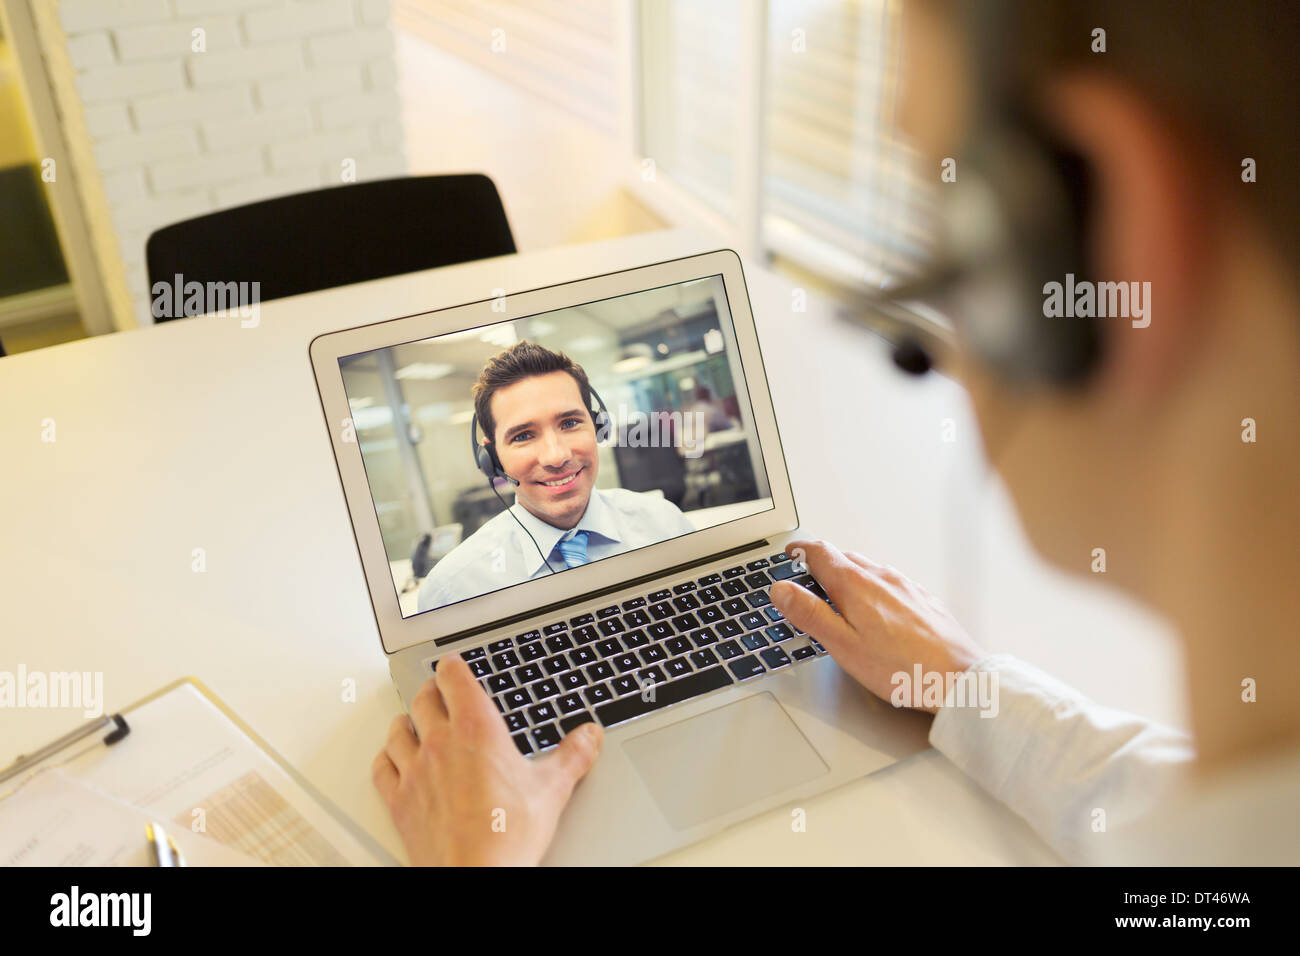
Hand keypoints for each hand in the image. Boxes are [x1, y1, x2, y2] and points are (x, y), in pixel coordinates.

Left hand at [372, 653, 603, 864]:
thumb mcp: (552, 789)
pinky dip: (386, 757)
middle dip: (432, 690)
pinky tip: (392, 758)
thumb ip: (573, 756)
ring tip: (413, 718)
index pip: (454, 678)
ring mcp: (414, 772)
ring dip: (406, 720)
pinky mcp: (399, 801)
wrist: (476, 875)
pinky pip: (382, 767)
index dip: (453, 667)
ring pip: (398, 729)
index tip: (454, 664)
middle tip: (439, 689)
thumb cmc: (508, 836)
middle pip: (424, 699)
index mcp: (477, 729)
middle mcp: (440, 743)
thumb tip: (589, 736)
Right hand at [770, 539, 984, 713]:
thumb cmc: (902, 667)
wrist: (958, 679)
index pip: (820, 552)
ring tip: (838, 596)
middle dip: (821, 564)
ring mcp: (905, 586)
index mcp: (856, 585)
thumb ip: (810, 614)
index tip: (789, 553)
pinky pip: (890, 583)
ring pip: (868, 569)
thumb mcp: (843, 645)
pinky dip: (872, 587)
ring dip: (848, 575)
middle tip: (807, 579)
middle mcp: (881, 577)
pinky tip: (875, 610)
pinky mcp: (922, 598)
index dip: (799, 550)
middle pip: (843, 557)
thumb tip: (781, 590)